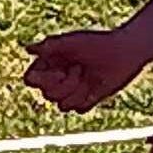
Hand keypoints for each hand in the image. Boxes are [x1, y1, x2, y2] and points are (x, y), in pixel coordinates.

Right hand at [22, 29, 136, 114]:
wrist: (124, 52)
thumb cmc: (97, 43)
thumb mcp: (71, 42)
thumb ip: (49, 47)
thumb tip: (27, 49)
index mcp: (50, 63)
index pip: (31, 80)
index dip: (42, 79)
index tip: (60, 70)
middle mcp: (58, 78)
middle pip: (46, 95)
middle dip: (63, 84)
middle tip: (80, 68)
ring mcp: (73, 90)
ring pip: (61, 105)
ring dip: (75, 92)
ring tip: (88, 76)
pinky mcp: (87, 100)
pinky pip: (78, 109)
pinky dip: (86, 99)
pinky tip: (96, 88)